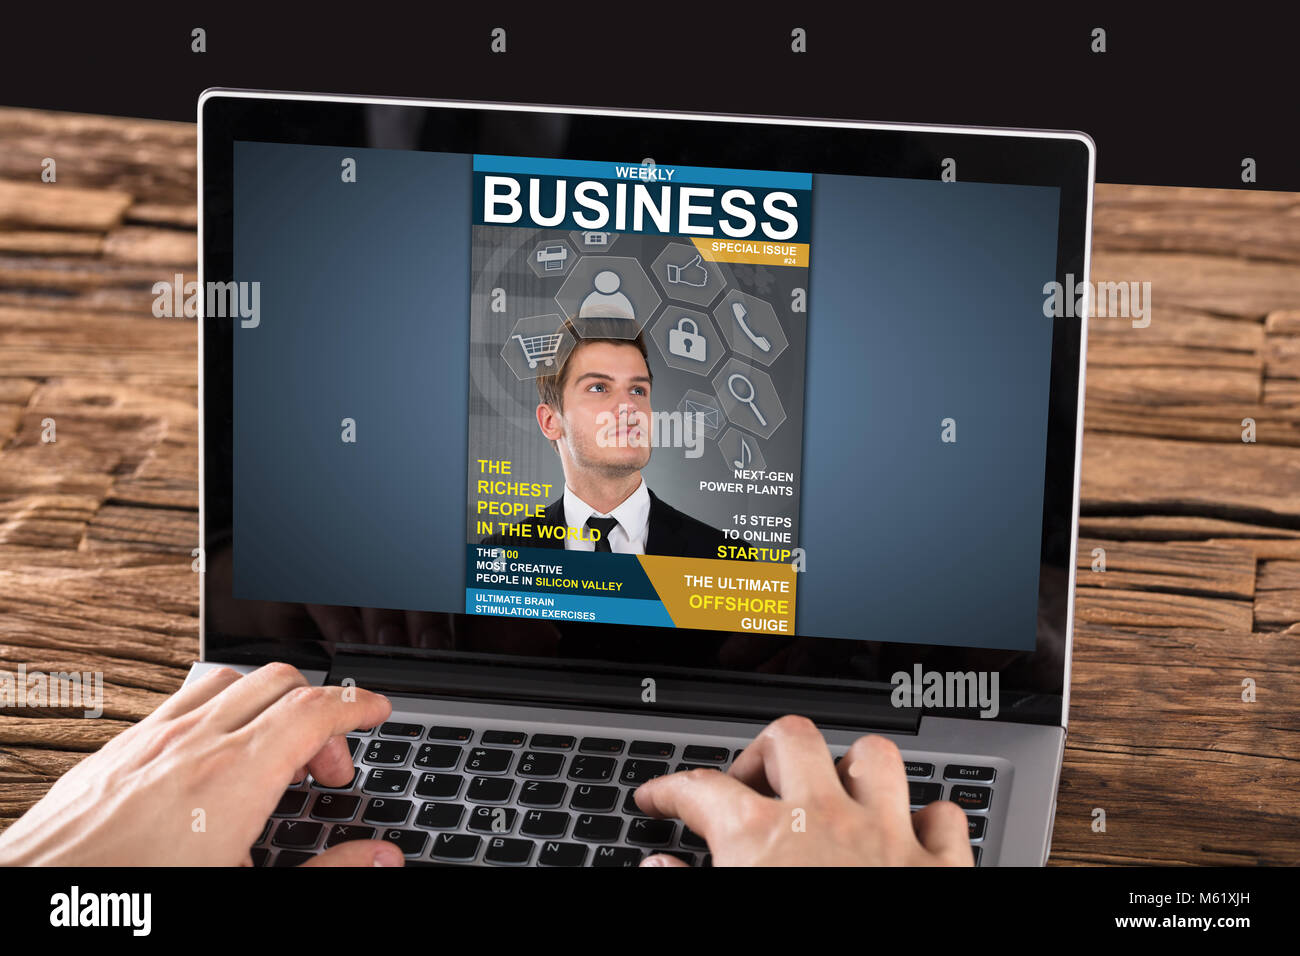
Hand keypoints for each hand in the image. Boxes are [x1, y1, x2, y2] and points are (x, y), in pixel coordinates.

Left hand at [0, 663, 404, 865]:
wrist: (35, 904)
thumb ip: (326, 873)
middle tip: (325, 769)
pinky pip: (183, 697)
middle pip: (282, 683)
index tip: (378, 712)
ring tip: (274, 754)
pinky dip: (219, 708)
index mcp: (234, 779)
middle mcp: (195, 744)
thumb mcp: (247, 899)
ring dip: (268, 703)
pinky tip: (216, 753)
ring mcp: (152, 740)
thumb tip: (380, 858)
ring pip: (231, 680)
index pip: (316, 710)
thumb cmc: (134, 904)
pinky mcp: (118, 749)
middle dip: (320, 714)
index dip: (360, 705)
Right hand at [633, 714, 972, 865]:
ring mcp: (889, 837)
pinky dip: (925, 820)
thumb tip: (657, 870)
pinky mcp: (941, 869)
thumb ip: (681, 891)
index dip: (669, 788)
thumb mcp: (717, 930)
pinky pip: (943, 816)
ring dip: (851, 770)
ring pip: (873, 758)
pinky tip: (907, 836)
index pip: (699, 788)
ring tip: (830, 794)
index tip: (658, 798)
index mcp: (760, 838)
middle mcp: (825, 821)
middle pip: (791, 740)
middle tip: (750, 785)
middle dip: (765, 754)